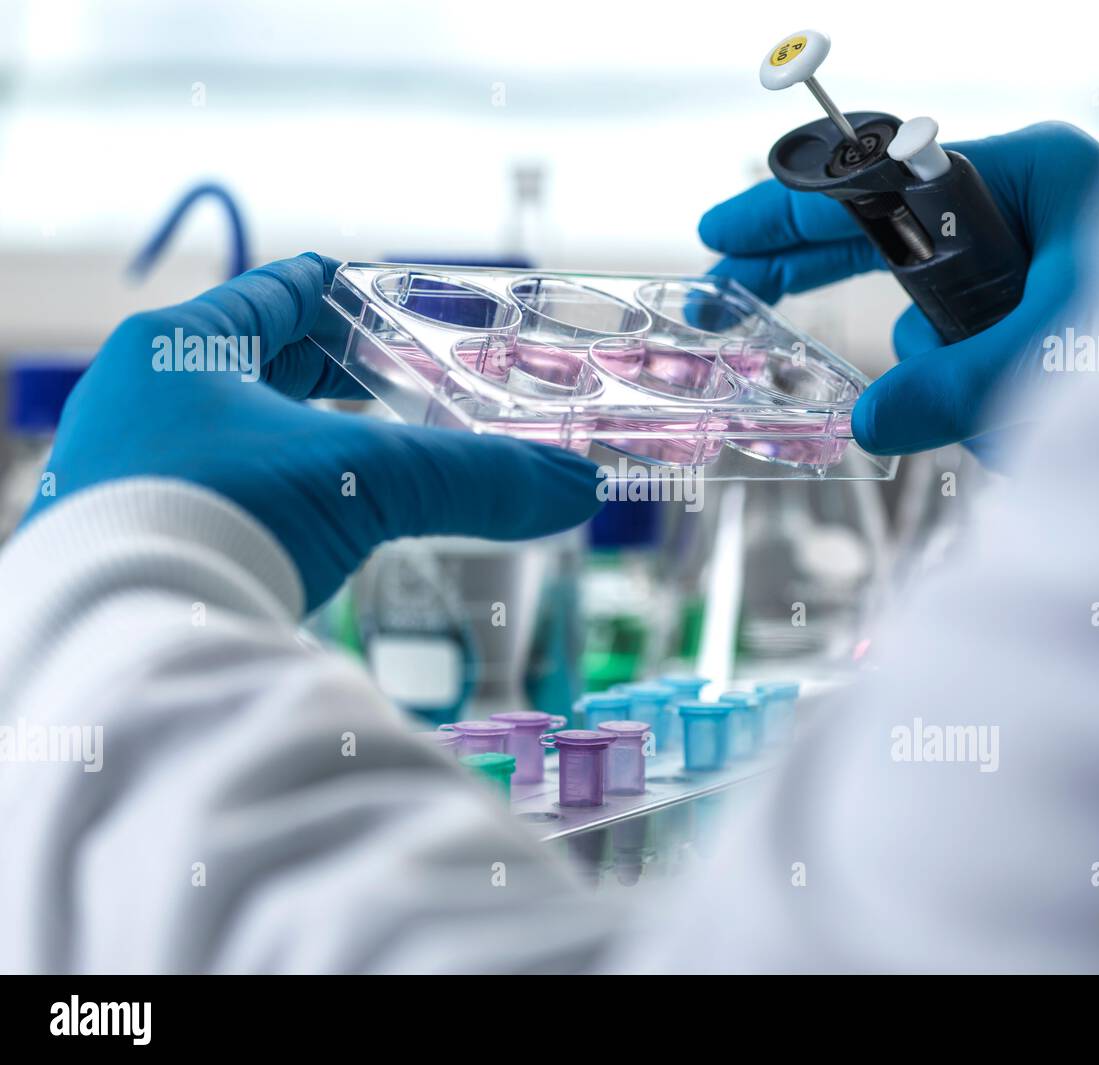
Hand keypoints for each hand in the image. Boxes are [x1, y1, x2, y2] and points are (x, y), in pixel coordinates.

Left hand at [25, 254, 603, 609]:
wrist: (119, 645)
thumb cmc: (226, 520)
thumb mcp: (367, 482)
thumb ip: (477, 478)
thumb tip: (577, 487)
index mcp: (180, 345)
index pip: (283, 290)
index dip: (352, 292)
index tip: (399, 302)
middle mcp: (137, 394)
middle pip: (255, 356)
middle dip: (331, 368)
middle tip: (396, 379)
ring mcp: (118, 464)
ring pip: (229, 423)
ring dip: (297, 431)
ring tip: (358, 448)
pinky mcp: (118, 530)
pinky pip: (207, 482)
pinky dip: (266, 486)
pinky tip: (303, 518)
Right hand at [699, 123, 1098, 457]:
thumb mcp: (1058, 356)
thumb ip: (953, 386)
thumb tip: (865, 423)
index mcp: (1026, 178)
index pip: (875, 181)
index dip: (790, 207)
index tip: (722, 230)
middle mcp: (1019, 214)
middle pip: (877, 233)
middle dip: (806, 270)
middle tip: (724, 293)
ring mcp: (1024, 270)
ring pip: (930, 324)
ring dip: (944, 378)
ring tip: (1003, 414)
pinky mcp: (1031, 322)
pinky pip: (966, 361)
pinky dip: (975, 401)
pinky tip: (1019, 424)